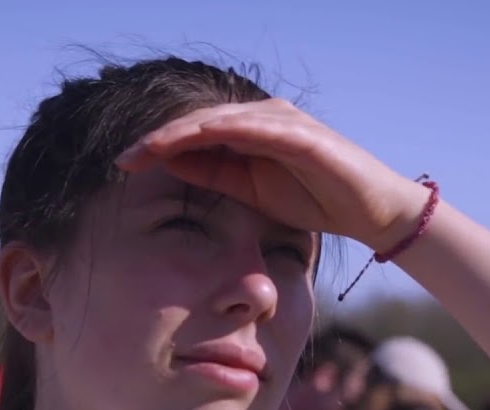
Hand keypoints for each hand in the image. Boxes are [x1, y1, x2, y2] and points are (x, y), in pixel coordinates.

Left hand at [116, 99, 430, 253]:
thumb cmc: (312, 199)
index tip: (122, 164)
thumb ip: (215, 174)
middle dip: (158, 140)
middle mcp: (262, 117)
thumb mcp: (250, 191)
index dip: (156, 147)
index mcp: (248, 132)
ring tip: (148, 149)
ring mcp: (282, 121)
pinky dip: (225, 128)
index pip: (192, 134)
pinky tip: (197, 135)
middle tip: (123, 158)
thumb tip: (171, 164)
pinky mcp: (301, 133)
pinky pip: (256, 126)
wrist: (367, 212)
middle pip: (197, 122)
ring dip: (180, 132)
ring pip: (219, 119)